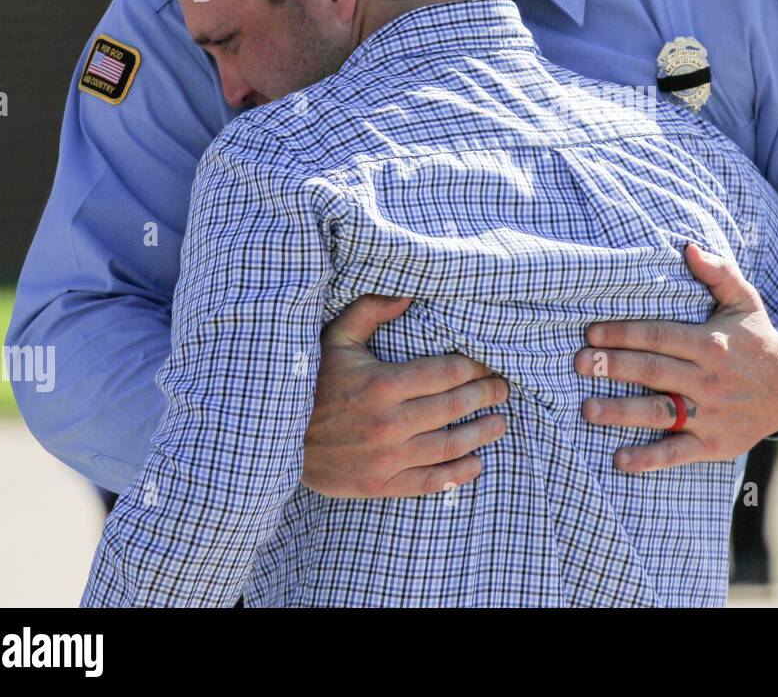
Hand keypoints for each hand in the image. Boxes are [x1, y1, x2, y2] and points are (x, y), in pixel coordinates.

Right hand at [302, 294, 508, 497]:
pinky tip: (477, 463)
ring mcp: (386, 457)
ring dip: (482, 433)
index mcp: (382, 384)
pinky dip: (458, 473)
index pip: (448, 374)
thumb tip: (409, 293)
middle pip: (456, 406)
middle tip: (504, 388)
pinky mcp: (380, 484)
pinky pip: (429, 482)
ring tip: (499, 422)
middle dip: (487, 395)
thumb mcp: (334, 339)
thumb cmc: (311, 382)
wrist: (273, 438)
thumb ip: (370, 310)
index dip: (476, 368)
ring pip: (450, 445)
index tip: (491, 363)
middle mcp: (389, 423)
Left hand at [573, 243, 777, 472]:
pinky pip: (677, 453)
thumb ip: (719, 273)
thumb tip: (688, 248)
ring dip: (621, 412)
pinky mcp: (713, 444)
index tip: (591, 333)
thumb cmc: (757, 341)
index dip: (624, 334)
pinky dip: (648, 459)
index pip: (660, 336)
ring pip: (659, 412)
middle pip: (654, 372)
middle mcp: (708, 380)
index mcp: (711, 344)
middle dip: (613, 367)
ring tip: (588, 409)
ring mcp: (710, 414)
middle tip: (577, 363)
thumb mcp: (746, 302)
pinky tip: (619, 459)